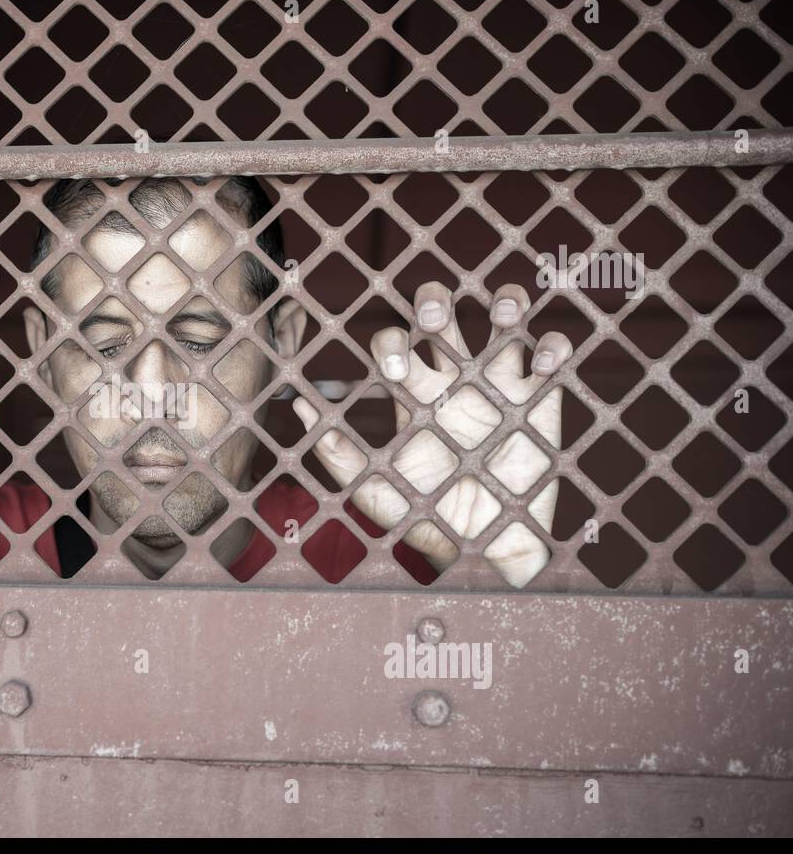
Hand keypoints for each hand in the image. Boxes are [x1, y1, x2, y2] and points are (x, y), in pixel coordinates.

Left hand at [294, 282, 572, 586]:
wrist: (479, 552)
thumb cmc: (424, 521)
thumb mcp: (374, 491)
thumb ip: (337, 453)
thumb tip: (298, 406)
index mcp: (414, 395)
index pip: (396, 342)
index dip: (390, 342)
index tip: (391, 372)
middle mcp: (455, 382)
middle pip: (443, 315)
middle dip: (435, 302)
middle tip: (432, 322)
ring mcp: (499, 387)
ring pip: (505, 319)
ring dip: (506, 301)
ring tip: (502, 313)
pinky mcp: (541, 402)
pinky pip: (554, 355)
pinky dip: (553, 346)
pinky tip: (541, 365)